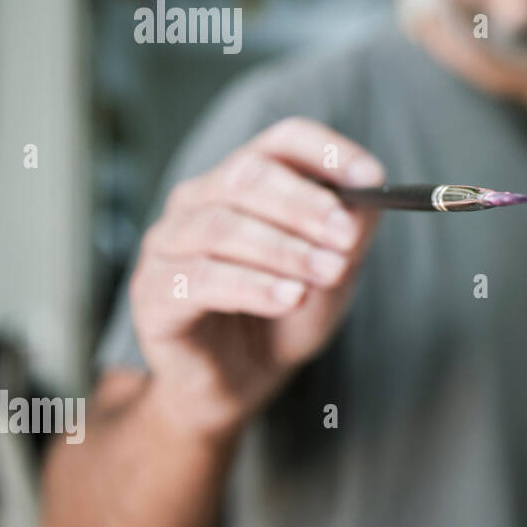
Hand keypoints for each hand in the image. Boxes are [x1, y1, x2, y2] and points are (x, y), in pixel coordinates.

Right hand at [129, 117, 384, 436]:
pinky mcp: (153, 294)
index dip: (326, 152)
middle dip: (305, 204)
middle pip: (247, 175)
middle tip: (346, 234)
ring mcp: (168, 245)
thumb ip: (350, 237)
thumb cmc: (281, 319)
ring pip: (222, 226)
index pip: (281, 141)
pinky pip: (201, 279)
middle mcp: (198, 201)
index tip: (371, 178)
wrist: (236, 386)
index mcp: (242, 183)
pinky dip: (253, 286)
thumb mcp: (332, 275)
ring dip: (285, 249)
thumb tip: (372, 200)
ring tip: (328, 272)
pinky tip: (290, 298)